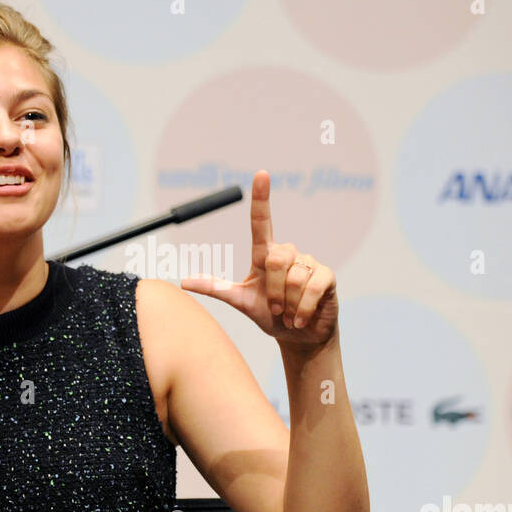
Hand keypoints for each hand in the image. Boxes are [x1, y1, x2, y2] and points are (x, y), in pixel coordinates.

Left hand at [181, 170, 338, 346]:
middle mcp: (288, 254)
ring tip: (290, 315)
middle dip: (274, 291)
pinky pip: (313, 287)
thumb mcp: (241, 302)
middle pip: (276, 258)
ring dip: (289, 304)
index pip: (261, 222)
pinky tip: (302, 318)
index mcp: (265, 255)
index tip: (260, 175)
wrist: (299, 337)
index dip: (261, 198)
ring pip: (294, 278)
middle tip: (276, 310)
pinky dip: (304, 308)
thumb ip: (217, 289)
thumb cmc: (271, 315)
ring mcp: (309, 263)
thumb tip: (184, 281)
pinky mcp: (327, 276)